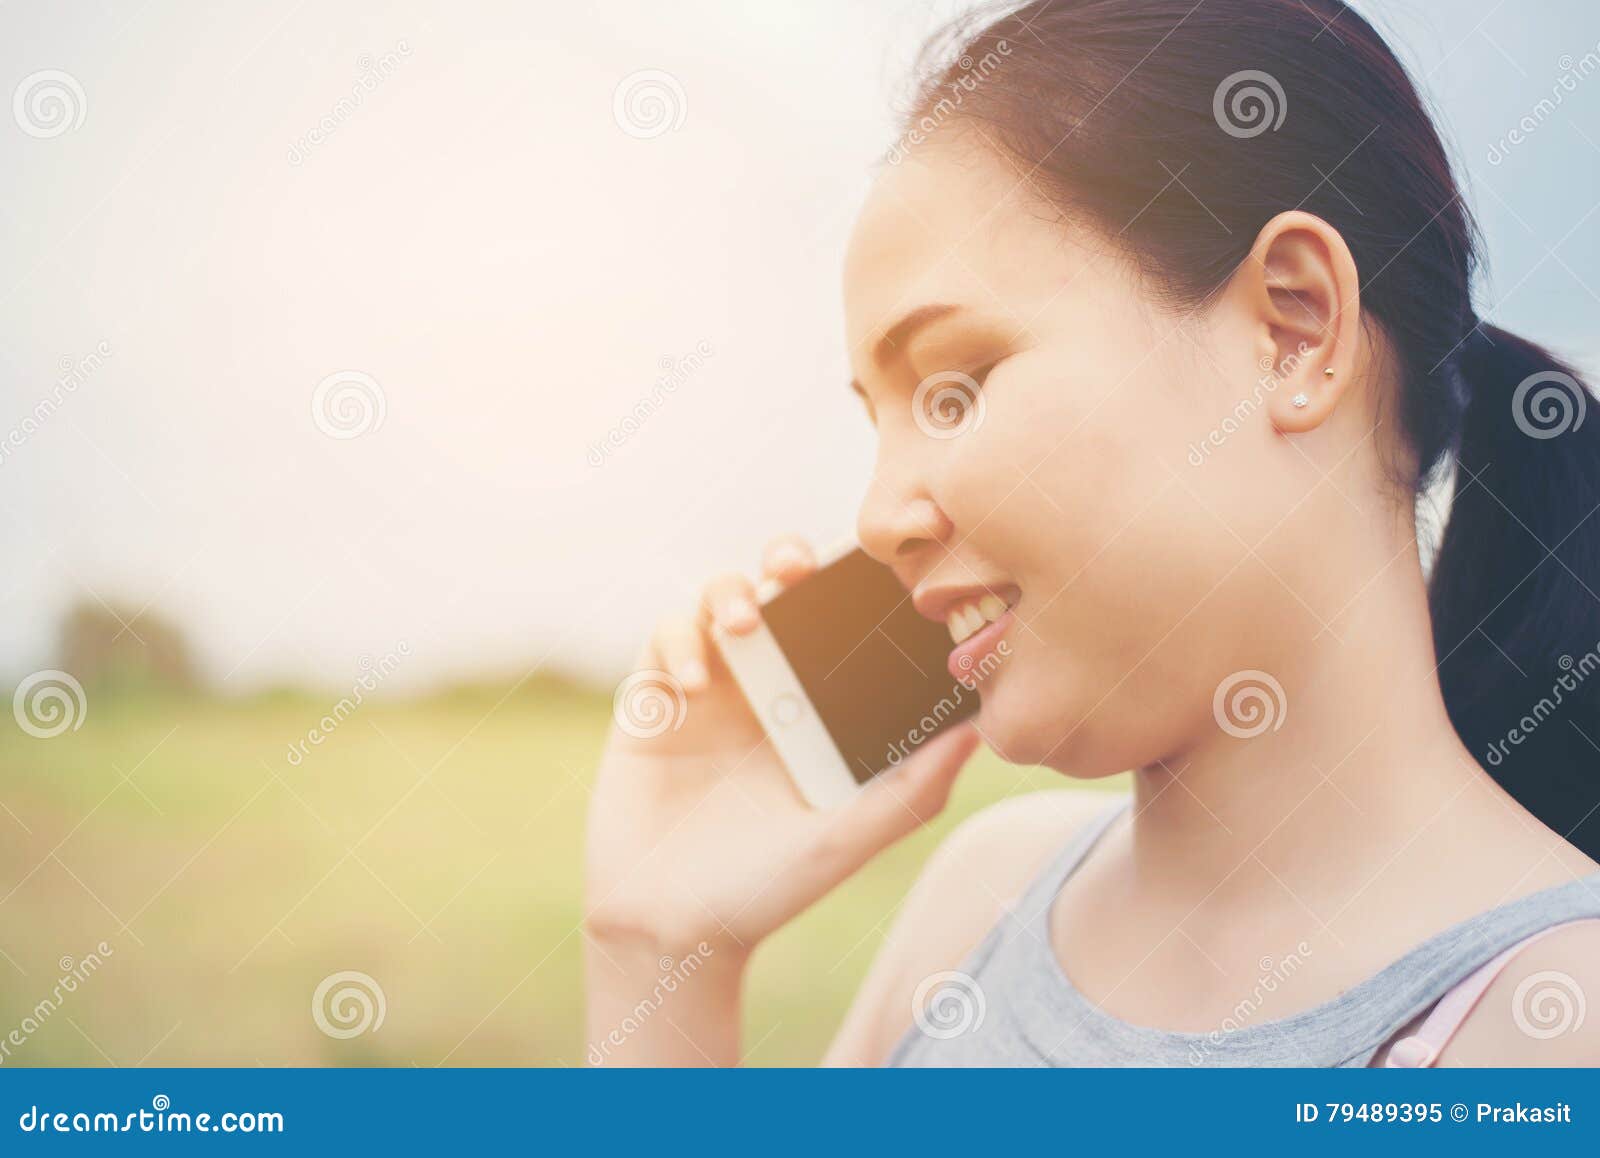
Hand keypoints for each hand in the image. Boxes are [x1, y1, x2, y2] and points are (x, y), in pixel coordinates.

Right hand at [584, 535, 981, 961]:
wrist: (668, 929)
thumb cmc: (764, 892)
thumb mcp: (847, 841)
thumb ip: (912, 791)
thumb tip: (979, 731)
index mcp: (817, 712)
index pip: (840, 627)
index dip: (852, 588)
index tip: (871, 572)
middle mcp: (765, 690)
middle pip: (778, 592)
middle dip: (788, 561)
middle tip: (797, 567)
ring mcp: (708, 690)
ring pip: (718, 599)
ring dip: (730, 592)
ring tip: (742, 623)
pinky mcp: (652, 699)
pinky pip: (664, 637)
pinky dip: (680, 641)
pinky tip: (696, 682)